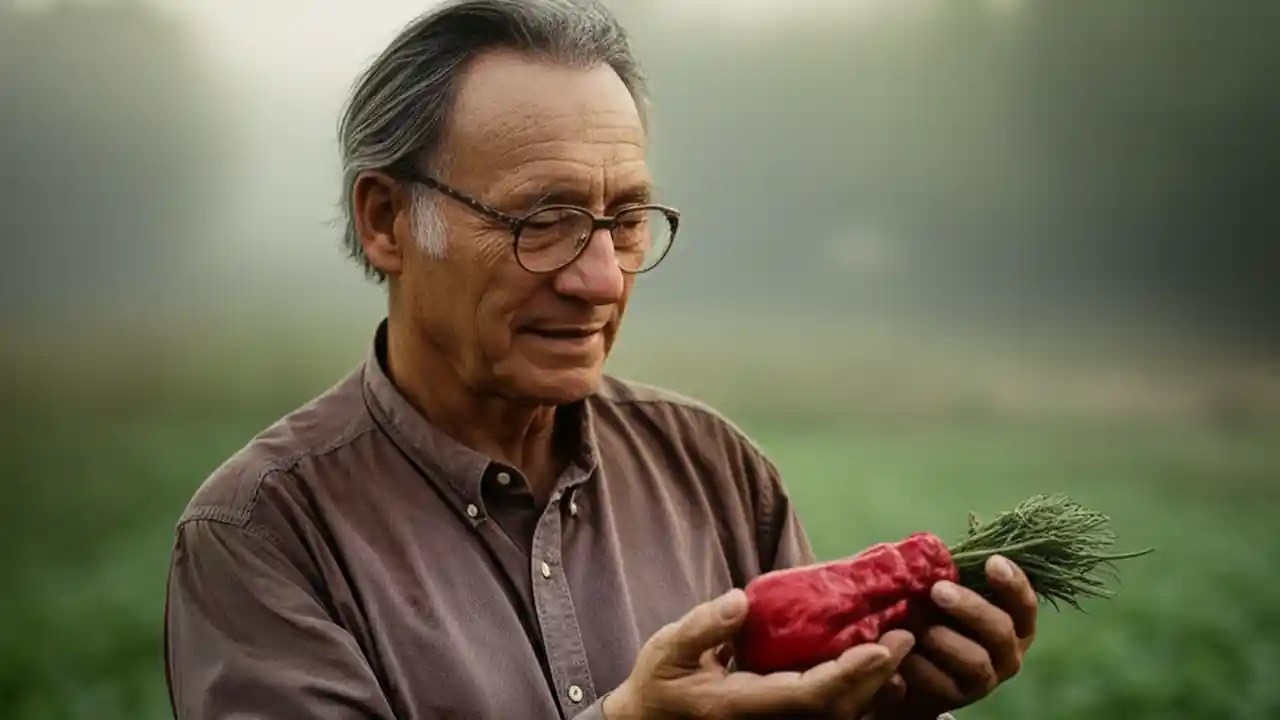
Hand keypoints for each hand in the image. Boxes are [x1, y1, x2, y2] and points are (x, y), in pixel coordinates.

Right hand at [603, 589, 914, 718]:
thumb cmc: (660, 684)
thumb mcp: (667, 649)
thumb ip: (702, 626)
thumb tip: (741, 600)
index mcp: (742, 706)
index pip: (808, 697)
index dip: (848, 674)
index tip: (880, 648)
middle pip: (837, 710)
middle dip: (875, 675)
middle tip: (906, 637)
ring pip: (840, 717)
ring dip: (874, 686)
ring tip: (900, 648)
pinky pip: (830, 714)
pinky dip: (859, 692)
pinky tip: (877, 667)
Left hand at [876, 555, 1037, 718]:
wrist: (912, 673)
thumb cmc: (934, 617)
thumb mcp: (945, 596)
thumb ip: (948, 577)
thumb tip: (929, 550)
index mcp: (1013, 622)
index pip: (1025, 604)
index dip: (1014, 583)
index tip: (993, 560)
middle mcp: (1008, 652)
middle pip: (1000, 630)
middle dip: (970, 607)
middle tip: (938, 590)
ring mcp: (985, 679)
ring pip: (974, 660)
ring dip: (942, 638)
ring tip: (914, 624)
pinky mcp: (956, 698)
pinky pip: (941, 683)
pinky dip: (918, 664)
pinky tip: (902, 651)